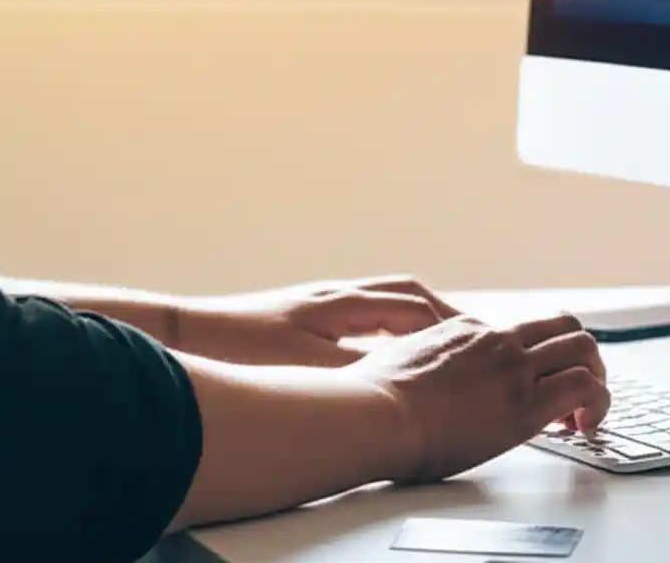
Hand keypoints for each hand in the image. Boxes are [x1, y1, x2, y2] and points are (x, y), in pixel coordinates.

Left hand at [177, 277, 462, 366]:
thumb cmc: (243, 348)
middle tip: (471, 335)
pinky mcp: (302, 317)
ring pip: (383, 301)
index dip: (452, 325)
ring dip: (415, 316)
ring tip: (437, 340)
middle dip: (443, 313)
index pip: (416, 307)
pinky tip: (383, 349)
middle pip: (406, 294)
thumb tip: (405, 376)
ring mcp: (319, 303)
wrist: (190, 333)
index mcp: (345, 303)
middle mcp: (336, 295)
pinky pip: (362, 313)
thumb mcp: (310, 368)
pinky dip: (387, 326)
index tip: (480, 340)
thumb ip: (362, 369)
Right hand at [346, 313, 610, 481]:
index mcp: (466, 330)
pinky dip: (598, 405)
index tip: (540, 383)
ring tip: (589, 413)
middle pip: (565, 326)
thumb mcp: (396, 362)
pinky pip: (585, 387)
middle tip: (580, 392)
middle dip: (581, 356)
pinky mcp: (525, 403)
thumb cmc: (370, 401)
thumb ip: (420, 362)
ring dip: (596, 378)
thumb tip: (414, 379)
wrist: (371, 416)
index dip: (541, 356)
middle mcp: (496, 341)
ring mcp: (514, 368)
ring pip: (584, 349)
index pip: (523, 330)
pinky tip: (586, 429)